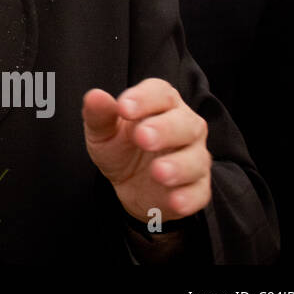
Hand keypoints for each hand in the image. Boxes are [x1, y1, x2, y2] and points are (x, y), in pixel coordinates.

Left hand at [82, 79, 211, 226]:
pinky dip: (188, 197)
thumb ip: (99, 114)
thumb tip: (95, 96)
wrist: (130, 186)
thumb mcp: (103, 132)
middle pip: (185, 123)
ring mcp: (194, 157)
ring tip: (157, 171)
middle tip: (142, 137)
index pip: (160, 93)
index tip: (123, 108)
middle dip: (165, 130)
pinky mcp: (197, 188)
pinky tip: (174, 200)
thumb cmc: (121, 147)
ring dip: (178, 166)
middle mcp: (185, 126)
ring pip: (195, 158)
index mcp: (162, 104)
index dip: (144, 98)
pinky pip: (199, 192)